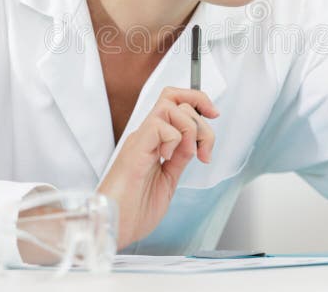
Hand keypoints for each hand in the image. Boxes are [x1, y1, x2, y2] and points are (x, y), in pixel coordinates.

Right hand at [95, 87, 218, 249]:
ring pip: (170, 106)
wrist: (113, 228)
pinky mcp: (135, 149)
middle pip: (176, 99)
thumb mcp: (168, 181)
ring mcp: (140, 140)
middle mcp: (145, 136)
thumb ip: (179, 159)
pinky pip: (160, 126)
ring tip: (187, 155)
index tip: (214, 114)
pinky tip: (167, 159)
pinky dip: (174, 140)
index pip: (174, 102)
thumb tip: (195, 142)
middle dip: (202, 121)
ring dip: (190, 129)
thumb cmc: (133, 212)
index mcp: (153, 142)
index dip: (197, 100)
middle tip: (204, 151)